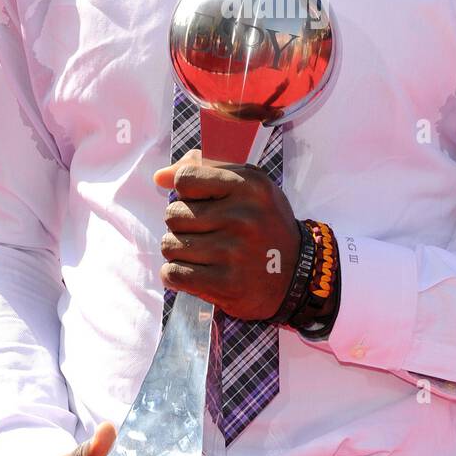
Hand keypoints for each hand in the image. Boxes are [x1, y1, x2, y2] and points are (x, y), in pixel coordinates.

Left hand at [152, 148, 300, 319]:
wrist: (296, 275)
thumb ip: (204, 170)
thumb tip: (159, 177)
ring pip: (170, 245)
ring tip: (201, 252)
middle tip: (202, 231)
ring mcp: (234, 253)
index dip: (185, 191)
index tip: (199, 201)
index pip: (185, 179)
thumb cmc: (264, 224)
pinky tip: (194, 271)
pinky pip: (173, 274)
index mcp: (249, 186)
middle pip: (173, 214)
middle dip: (181, 224)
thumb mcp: (249, 185)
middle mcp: (243, 217)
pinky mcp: (226, 285)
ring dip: (178, 250)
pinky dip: (176, 274)